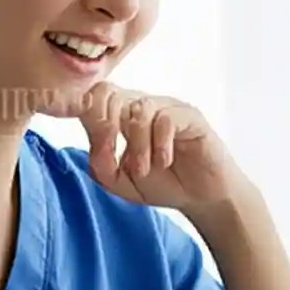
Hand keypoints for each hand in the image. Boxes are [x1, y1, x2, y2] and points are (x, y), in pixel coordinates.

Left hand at [61, 82, 249, 215]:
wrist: (200, 197)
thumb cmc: (162, 183)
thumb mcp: (121, 183)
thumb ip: (101, 166)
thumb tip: (96, 145)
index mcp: (122, 116)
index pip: (96, 95)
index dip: (89, 118)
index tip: (101, 151)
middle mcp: (143, 106)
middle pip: (111, 93)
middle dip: (108, 130)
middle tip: (118, 161)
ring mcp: (167, 107)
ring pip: (139, 109)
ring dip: (137, 145)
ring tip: (144, 170)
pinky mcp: (190, 116)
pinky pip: (166, 119)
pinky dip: (160, 144)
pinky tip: (165, 162)